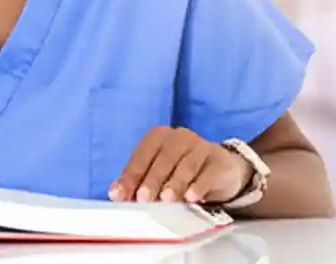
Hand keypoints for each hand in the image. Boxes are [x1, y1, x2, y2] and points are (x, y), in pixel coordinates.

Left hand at [109, 126, 251, 204]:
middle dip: (152, 179)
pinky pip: (208, 172)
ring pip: (186, 165)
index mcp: (158, 137)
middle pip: (163, 158)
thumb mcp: (157, 174)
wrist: (220, 171)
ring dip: (175, 183)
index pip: (141, 155)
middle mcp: (179, 137)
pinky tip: (192, 197)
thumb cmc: (180, 172)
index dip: (130, 176)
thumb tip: (115, 194)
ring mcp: (201, 146)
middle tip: (143, 199)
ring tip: (167, 199)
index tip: (120, 195)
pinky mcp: (219, 160)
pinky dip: (199, 185)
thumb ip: (136, 182)